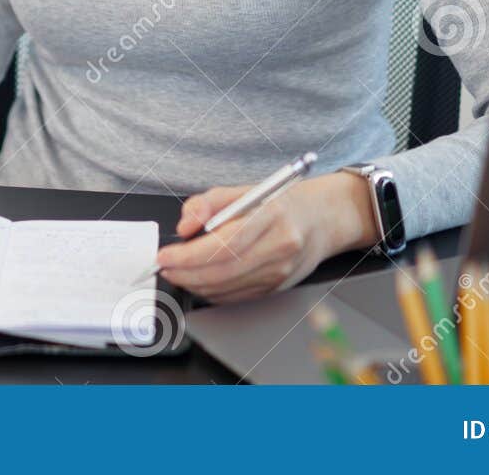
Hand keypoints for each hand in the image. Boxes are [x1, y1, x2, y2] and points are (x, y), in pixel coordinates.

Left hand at [155, 172, 378, 302]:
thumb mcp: (244, 189)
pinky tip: (199, 280)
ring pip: (227, 289)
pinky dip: (212, 292)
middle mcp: (280, 248)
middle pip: (223, 271)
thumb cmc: (282, 202)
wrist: (324, 219)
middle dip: (185, 273)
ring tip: (177, 272)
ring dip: (195, 284)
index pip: (223, 245)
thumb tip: (185, 226)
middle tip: (164, 266)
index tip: (166, 254)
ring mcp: (281, 273)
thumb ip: (208, 204)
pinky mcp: (277, 289)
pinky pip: (237, 297)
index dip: (189, 255)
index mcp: (272, 216)